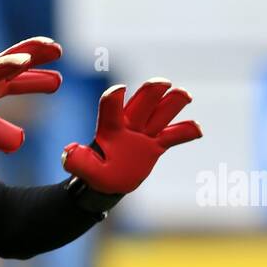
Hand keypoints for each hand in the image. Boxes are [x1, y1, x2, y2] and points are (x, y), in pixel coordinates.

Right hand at [0, 37, 62, 152]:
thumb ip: (2, 134)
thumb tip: (21, 142)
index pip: (21, 79)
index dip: (39, 80)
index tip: (58, 81)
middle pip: (21, 59)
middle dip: (40, 53)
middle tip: (59, 50)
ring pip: (12, 56)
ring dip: (32, 50)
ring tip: (51, 45)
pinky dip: (12, 62)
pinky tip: (26, 59)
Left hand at [62, 80, 202, 194]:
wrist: (106, 183)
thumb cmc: (94, 175)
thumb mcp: (85, 171)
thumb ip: (78, 162)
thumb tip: (68, 152)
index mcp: (110, 129)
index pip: (112, 108)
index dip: (114, 99)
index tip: (119, 90)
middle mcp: (129, 126)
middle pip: (142, 103)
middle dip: (151, 92)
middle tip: (163, 83)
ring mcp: (144, 134)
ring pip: (160, 113)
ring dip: (172, 103)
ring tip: (183, 94)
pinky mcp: (155, 145)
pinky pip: (173, 135)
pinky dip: (185, 131)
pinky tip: (199, 130)